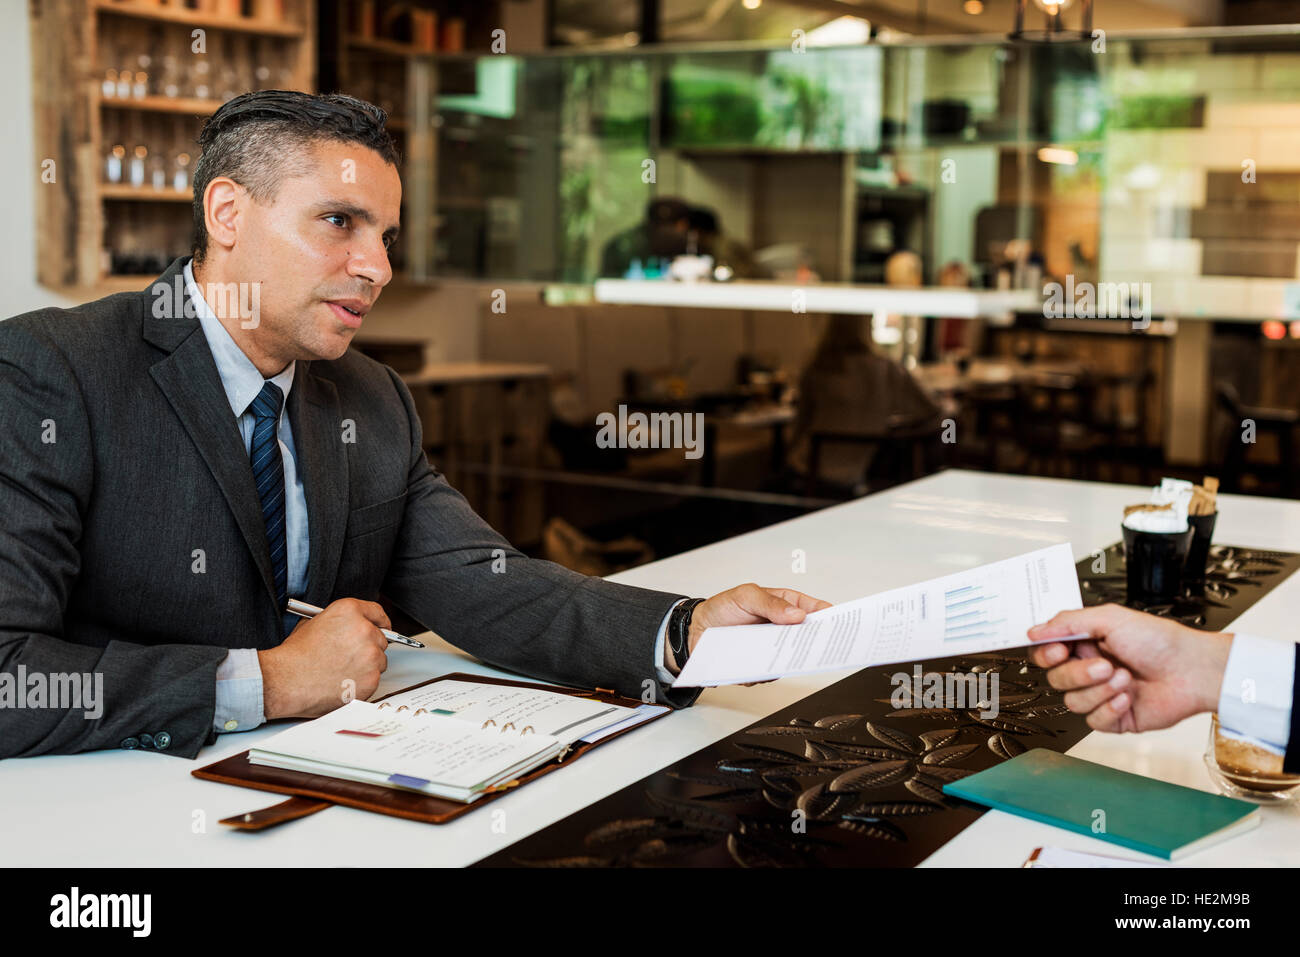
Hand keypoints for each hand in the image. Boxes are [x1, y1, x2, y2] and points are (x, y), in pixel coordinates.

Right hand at [258, 598, 390, 718]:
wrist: (285, 681)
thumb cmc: (294, 656)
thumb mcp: (313, 623)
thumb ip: (340, 622)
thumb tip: (352, 627)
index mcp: (350, 611)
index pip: (377, 613)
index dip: (379, 622)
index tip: (382, 629)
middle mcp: (364, 630)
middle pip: (381, 638)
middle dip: (368, 647)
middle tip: (349, 657)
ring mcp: (370, 655)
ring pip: (379, 661)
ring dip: (367, 666)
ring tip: (340, 671)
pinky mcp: (371, 678)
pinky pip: (374, 680)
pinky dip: (363, 683)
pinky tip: (342, 682)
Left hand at [672, 585, 832, 680]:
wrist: (696, 630)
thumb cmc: (724, 608)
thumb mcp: (746, 596)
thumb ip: (770, 604)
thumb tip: (798, 615)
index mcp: (786, 606)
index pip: (816, 611)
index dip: (832, 617)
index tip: (840, 624)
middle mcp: (783, 630)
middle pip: (809, 639)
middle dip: (816, 644)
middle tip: (820, 647)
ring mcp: (772, 650)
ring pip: (791, 660)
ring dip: (789, 662)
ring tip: (784, 659)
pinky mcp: (760, 668)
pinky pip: (769, 675)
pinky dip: (764, 673)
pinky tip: (756, 668)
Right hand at [1027, 603, 1231, 733]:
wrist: (1192, 671)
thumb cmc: (1160, 641)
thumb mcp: (1110, 618)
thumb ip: (1068, 623)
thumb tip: (1034, 631)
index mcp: (1084, 644)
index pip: (1045, 652)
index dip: (1046, 654)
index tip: (1058, 651)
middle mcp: (1089, 669)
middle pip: (1056, 679)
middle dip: (1080, 673)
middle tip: (1104, 665)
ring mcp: (1101, 695)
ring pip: (1073, 702)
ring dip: (1100, 690)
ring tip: (1125, 679)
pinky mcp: (1115, 718)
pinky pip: (1094, 721)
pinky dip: (1110, 708)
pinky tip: (1128, 697)